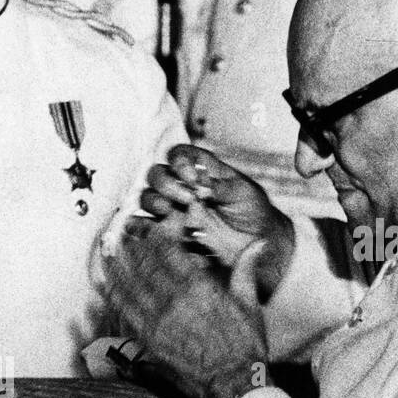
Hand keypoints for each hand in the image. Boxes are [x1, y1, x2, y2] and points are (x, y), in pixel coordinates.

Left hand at [105, 216, 269, 397]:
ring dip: (118, 268)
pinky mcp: (149, 340)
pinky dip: (115, 297)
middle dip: (133, 249)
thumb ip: (246, 269)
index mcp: (200, 286)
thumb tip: (260, 242)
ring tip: (109, 255)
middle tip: (122, 236)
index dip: (155, 238)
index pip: (170, 253)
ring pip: (131, 286)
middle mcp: (176, 300)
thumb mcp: (249, 303)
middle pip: (146, 266)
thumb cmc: (244, 347)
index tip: (148, 229)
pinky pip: (126, 313)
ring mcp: (159, 320)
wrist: (233, 382)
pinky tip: (107, 287)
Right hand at [141, 145, 294, 299]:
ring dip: (156, 202)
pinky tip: (151, 227)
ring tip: (172, 212)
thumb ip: (221, 186)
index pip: (179, 155)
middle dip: (167, 184)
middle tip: (188, 199)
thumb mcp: (243, 193)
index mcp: (200, 170)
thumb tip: (201, 184)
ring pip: (148, 198)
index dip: (179, 161)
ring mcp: (173, 209)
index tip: (192, 178)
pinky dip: (142, 225)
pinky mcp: (168, 232)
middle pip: (157, 174)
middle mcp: (182, 187)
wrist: (254, 243)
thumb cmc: (251, 211)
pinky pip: (146, 226)